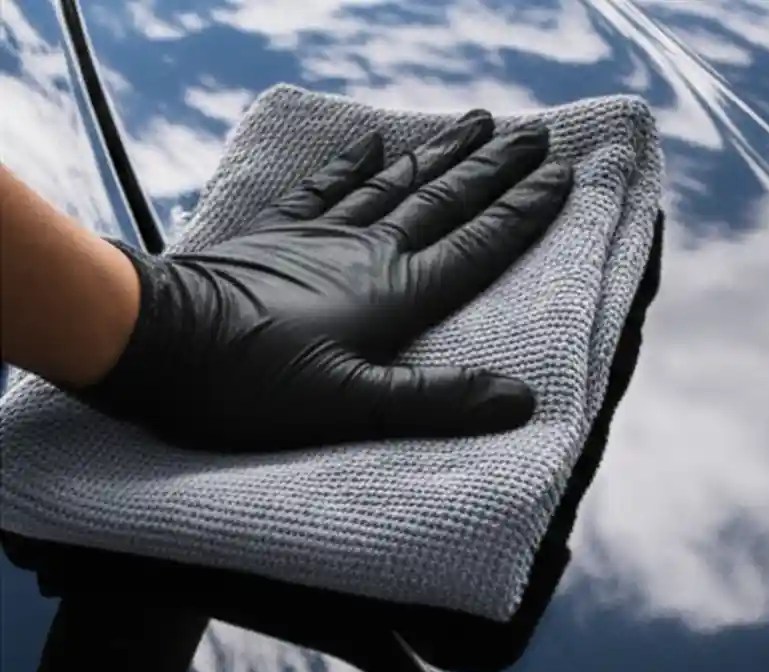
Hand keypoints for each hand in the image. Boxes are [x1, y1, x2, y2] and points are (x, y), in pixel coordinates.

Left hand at [73, 111, 571, 450]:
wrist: (158, 343)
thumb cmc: (253, 384)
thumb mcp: (351, 407)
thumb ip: (437, 402)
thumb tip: (521, 400)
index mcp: (396, 292)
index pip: (477, 244)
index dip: (522, 211)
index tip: (562, 175)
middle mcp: (370, 251)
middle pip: (447, 200)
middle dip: (496, 168)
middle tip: (536, 132)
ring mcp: (323, 237)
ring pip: (399, 183)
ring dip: (443, 152)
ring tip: (479, 119)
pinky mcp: (279, 234)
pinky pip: (328, 187)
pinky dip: (355, 162)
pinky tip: (374, 141)